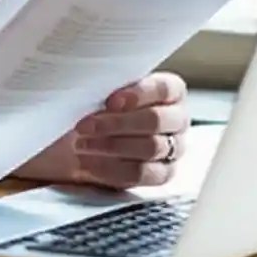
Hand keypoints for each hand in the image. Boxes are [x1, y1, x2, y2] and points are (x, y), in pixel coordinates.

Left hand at [13, 72, 189, 188]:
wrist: (79, 140)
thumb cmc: (93, 107)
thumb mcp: (98, 89)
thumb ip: (107, 83)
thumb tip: (96, 81)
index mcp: (170, 91)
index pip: (165, 88)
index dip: (139, 94)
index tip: (110, 100)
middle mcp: (177, 119)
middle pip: (156, 121)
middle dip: (116, 123)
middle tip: (85, 125)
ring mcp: (173, 149)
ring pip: (149, 148)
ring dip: (110, 145)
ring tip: (81, 144)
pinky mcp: (160, 174)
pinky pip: (140, 174)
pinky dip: (110, 167)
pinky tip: (88, 162)